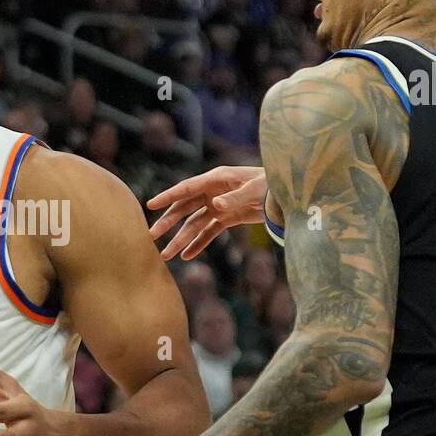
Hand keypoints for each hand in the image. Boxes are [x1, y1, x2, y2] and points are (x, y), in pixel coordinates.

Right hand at [147, 166, 266, 259]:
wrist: (285, 194)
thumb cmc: (270, 185)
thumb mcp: (254, 190)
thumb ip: (235, 198)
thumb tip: (216, 206)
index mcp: (215, 180)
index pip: (186, 189)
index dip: (167, 197)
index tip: (150, 205)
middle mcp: (212, 192)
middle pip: (184, 209)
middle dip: (168, 223)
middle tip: (152, 236)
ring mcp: (218, 206)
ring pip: (193, 224)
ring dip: (180, 239)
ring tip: (166, 256)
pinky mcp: (227, 218)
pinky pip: (209, 232)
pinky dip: (198, 243)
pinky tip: (187, 256)